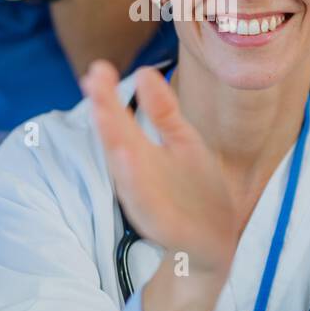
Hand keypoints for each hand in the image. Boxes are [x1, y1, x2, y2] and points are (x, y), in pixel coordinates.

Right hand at [82, 61, 237, 277]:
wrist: (215, 242)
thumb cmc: (195, 191)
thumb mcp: (182, 142)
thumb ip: (163, 111)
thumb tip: (144, 72)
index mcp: (142, 154)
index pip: (119, 121)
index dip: (107, 96)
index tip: (97, 68)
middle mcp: (139, 176)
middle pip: (117, 141)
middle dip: (106, 113)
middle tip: (94, 80)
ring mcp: (148, 201)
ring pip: (127, 174)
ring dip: (116, 147)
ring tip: (106, 117)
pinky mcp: (164, 226)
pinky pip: (148, 207)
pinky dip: (137, 188)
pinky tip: (131, 163)